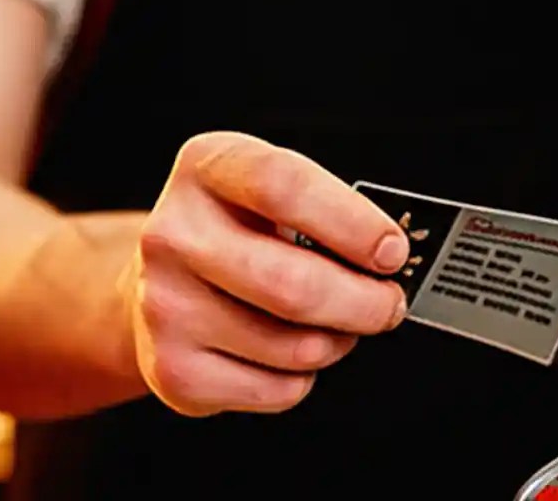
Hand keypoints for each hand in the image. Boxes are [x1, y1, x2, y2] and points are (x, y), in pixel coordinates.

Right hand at [127, 132, 409, 416]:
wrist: (165, 280)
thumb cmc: (239, 230)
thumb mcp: (273, 193)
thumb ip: (329, 212)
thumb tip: (390, 259)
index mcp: (207, 168)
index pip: (282, 187)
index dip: (352, 223)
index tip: (392, 252)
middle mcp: (174, 234)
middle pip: (292, 284)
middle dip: (365, 303)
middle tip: (389, 304)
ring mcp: (166, 306)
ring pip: (294, 347)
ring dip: (338, 341)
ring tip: (336, 324)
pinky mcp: (173, 371)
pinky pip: (277, 390)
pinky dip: (303, 377)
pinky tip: (288, 352)